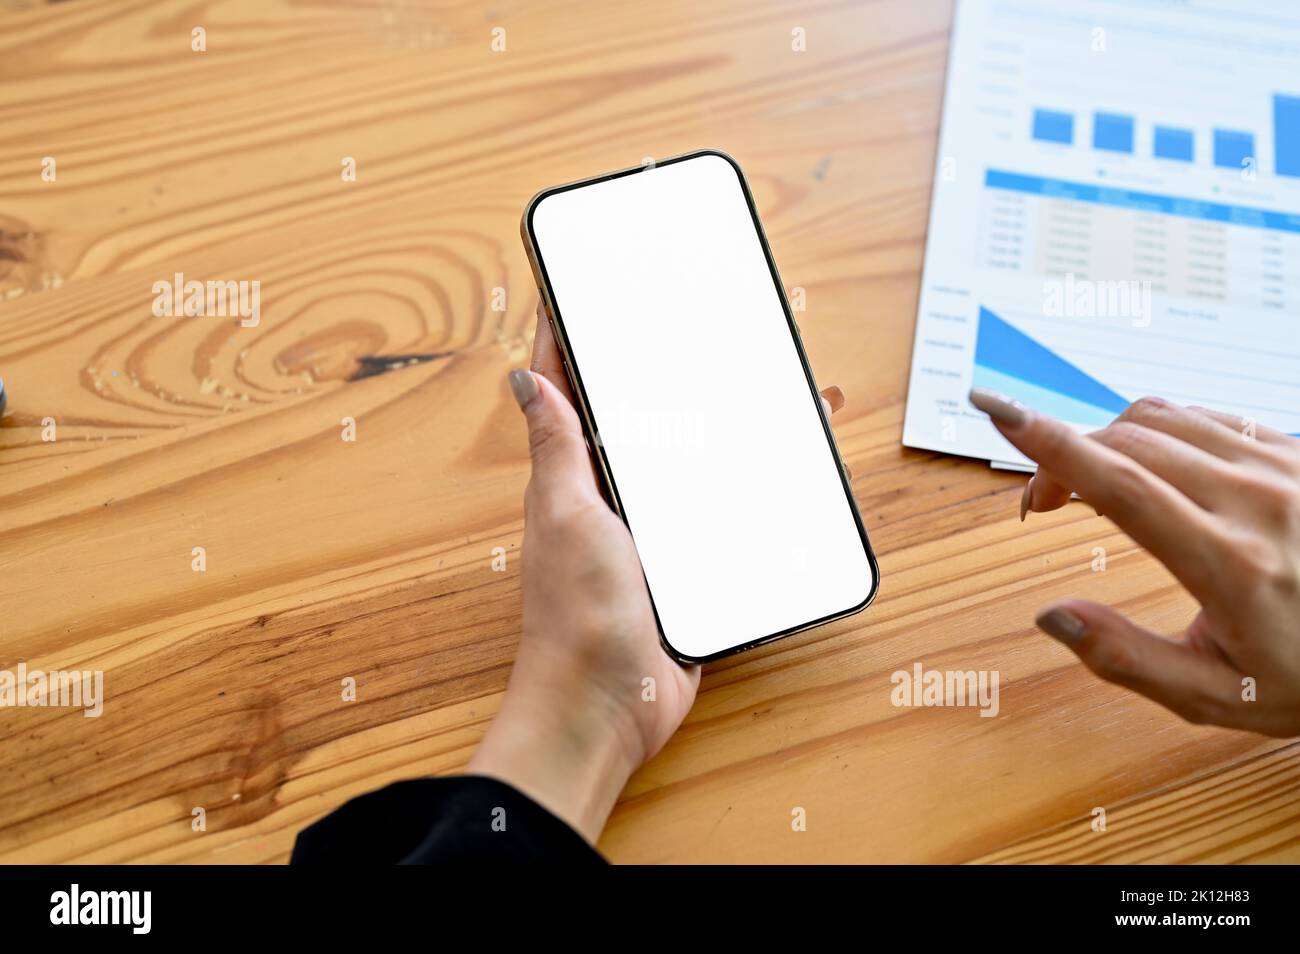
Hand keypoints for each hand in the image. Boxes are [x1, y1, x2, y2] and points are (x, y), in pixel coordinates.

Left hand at [469, 302, 847, 840]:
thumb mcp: (566, 515)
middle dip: (676, 376)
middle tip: (710, 329)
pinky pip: (724, 521)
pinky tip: (786, 477)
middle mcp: (613, 501)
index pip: (572, 394)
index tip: (592, 291)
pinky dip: (753, 494)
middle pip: (647, 424)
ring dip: (729, 431)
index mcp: (575, 478)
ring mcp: (654, 536)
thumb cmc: (575, 617)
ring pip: (696, 467)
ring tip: (771, 390)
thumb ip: (557, 448)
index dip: (577, 343)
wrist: (610, 708)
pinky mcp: (691, 571)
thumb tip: (525, 376)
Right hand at [971, 389, 1299, 736]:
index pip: (1119, 485)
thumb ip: (1127, 658)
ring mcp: (1281, 466)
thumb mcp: (1216, 694)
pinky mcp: (1293, 450)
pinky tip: (1147, 469)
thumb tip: (1051, 616)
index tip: (998, 409)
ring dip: (1104, 439)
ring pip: (1161, 419)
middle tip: (1041, 503)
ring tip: (1088, 483)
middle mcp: (1256, 501)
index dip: (1049, 445)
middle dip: (1061, 456)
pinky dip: (1154, 432)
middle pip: (1126, 443)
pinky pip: (1203, 417)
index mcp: (1230, 564)